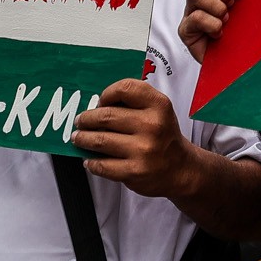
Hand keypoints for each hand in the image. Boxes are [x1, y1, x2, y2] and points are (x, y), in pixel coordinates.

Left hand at [72, 79, 197, 198]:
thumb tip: (97, 107)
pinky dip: (91, 163)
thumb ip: (134, 104)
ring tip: (79, 138)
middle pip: (106, 115)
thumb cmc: (164, 137)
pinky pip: (101, 165)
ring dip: (83, 139)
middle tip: (80, 121)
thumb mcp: (159, 112)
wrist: (181, 169)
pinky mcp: (134, 171)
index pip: (125, 88)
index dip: (107, 93)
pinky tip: (89, 160)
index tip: (100, 102)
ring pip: (99, 140)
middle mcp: (152, 126)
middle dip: (86, 119)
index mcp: (159, 106)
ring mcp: (142, 150)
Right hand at [181, 0, 244, 62]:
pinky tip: (219, 32)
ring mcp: (194, 8)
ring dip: (216, 5)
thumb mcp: (259, 8)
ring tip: (227, 18)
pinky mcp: (187, 28)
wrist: (237, 64)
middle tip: (234, 2)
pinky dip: (211, 24)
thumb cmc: (248, 33)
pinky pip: (194, 17)